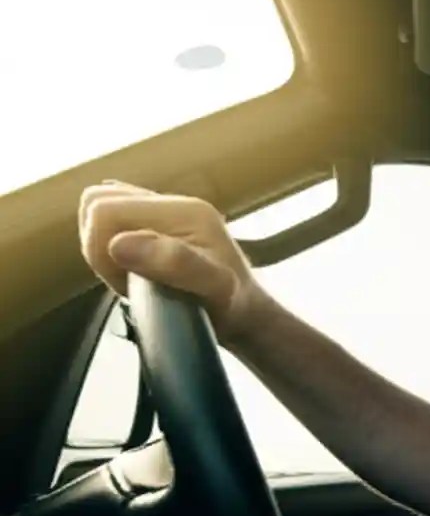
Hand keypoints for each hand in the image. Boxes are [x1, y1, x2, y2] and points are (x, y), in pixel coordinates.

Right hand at [78, 180, 274, 346]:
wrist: (246, 313)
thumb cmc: (232, 304)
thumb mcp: (214, 288)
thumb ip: (173, 263)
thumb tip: (119, 243)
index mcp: (184, 210)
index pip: (104, 208)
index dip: (101, 249)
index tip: (128, 280)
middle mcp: (173, 202)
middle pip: (96, 203)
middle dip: (99, 246)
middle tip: (129, 279)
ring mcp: (163, 210)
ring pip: (99, 212)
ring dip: (103, 249)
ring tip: (134, 277)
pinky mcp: (155, 223)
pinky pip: (111, 224)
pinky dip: (110, 249)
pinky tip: (134, 270)